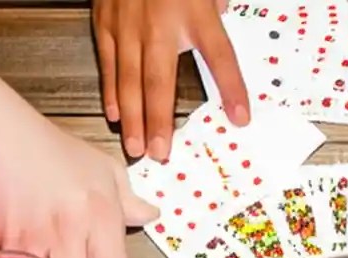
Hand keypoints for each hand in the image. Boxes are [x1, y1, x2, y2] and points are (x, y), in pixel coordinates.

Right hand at [93, 0, 248, 160]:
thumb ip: (218, 7)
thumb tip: (226, 27)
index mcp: (195, 13)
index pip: (219, 56)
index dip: (232, 89)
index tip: (241, 118)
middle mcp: (159, 23)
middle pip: (160, 81)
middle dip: (161, 121)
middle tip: (161, 153)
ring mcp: (128, 24)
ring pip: (129, 79)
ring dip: (134, 117)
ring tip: (137, 146)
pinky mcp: (106, 21)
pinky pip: (108, 63)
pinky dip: (112, 91)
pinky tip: (116, 114)